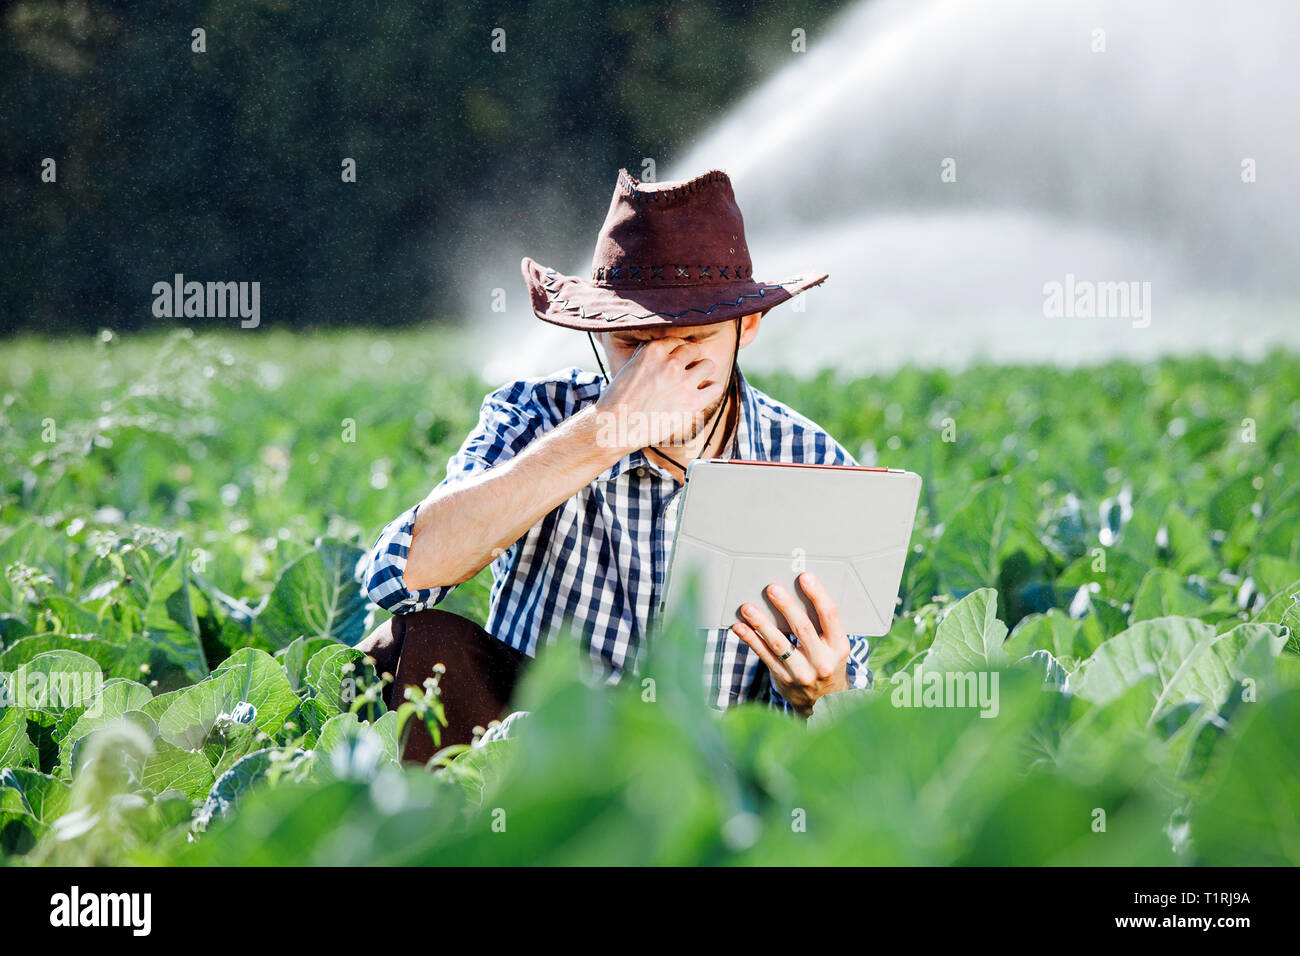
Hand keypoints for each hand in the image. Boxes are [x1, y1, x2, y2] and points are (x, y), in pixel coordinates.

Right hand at [593, 337, 725, 453]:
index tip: (677, 360)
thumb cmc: (618, 400)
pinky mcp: (692, 402)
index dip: (678, 351)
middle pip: (694, 350)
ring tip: (697, 381)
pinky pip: (715, 388)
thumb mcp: (629, 367)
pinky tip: (704, 394)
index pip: (677, 341)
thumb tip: (660, 350)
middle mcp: (671, 363)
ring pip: (708, 365)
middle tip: (687, 370)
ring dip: (703, 372)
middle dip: (691, 359)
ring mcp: (683, 382)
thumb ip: (647, 356)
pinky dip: (712, 390)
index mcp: (654, 351)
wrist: (617, 426)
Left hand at [730, 571, 849, 716]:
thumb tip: (796, 592)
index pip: (830, 616)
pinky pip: (764, 656)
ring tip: (747, 608)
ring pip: (779, 644)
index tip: (805, 577)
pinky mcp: (783, 679)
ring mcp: (802, 672)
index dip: (818, 595)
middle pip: (803, 628)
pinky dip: (751, 640)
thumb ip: (821, 626)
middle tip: (772, 588)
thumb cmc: (827, 663)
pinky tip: (740, 627)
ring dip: (761, 623)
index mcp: (839, 647)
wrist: (825, 704)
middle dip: (786, 606)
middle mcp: (822, 661)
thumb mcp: (834, 647)